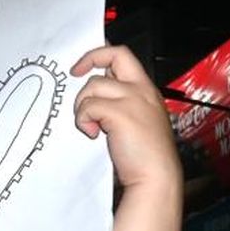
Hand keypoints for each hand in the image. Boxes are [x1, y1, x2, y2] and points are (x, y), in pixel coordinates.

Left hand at [70, 45, 179, 193]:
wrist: (155, 176)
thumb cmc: (144, 156)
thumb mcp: (135, 120)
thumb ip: (119, 104)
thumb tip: (93, 96)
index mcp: (146, 90)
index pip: (124, 57)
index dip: (101, 54)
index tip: (82, 66)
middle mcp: (142, 89)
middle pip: (115, 54)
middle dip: (90, 58)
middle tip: (74, 73)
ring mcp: (133, 99)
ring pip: (93, 85)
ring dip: (82, 105)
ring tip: (90, 125)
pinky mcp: (121, 113)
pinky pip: (88, 106)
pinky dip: (83, 120)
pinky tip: (93, 134)